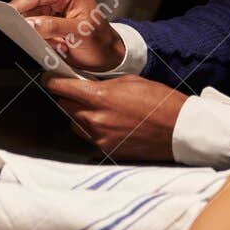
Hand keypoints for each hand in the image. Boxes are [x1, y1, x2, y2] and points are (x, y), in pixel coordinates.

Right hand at [11, 0, 123, 71]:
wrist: (107, 53)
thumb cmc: (99, 42)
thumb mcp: (78, 34)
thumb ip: (53, 27)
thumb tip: (30, 23)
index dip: (19, 6)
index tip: (6, 17)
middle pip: (31, 3)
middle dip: (29, 21)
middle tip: (33, 38)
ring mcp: (56, 0)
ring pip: (31, 13)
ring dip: (36, 30)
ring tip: (55, 43)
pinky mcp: (51, 11)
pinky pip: (35, 21)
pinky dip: (39, 33)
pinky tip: (55, 42)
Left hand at [43, 74, 188, 159]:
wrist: (180, 129)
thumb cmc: (160, 102)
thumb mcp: (129, 82)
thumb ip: (102, 84)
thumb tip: (85, 84)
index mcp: (99, 98)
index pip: (61, 88)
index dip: (52, 81)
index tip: (49, 78)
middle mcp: (95, 120)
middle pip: (65, 106)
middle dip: (70, 97)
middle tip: (83, 93)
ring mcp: (100, 138)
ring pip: (75, 124)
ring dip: (81, 115)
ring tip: (102, 110)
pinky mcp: (107, 151)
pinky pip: (90, 138)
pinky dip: (94, 130)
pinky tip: (112, 124)